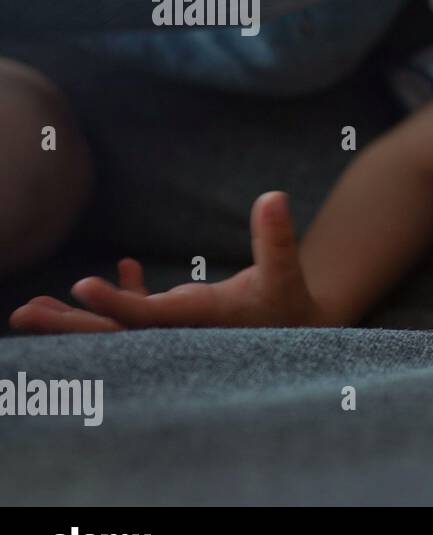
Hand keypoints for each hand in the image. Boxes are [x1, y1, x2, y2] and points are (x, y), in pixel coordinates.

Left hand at [9, 192, 330, 332]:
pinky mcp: (179, 322)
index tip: (81, 286)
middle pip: (115, 332)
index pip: (150, 316)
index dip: (116, 303)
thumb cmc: (291, 304)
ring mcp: (173, 330)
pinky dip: (124, 295)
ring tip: (32, 308)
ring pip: (115, 326)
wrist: (302, 337)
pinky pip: (141, 313)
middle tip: (24, 313)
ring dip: (76, 316)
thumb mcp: (286, 273)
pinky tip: (123, 266)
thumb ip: (277, 238)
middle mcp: (178, 334)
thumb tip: (273, 196)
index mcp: (201, 324)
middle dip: (70, 325)